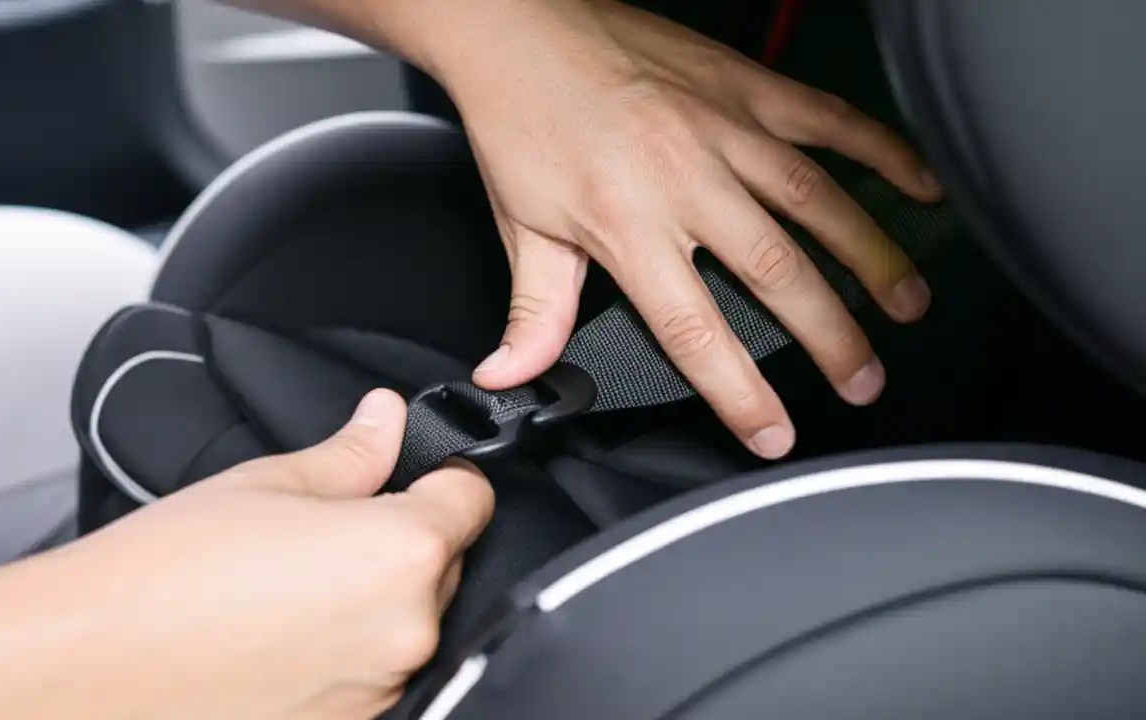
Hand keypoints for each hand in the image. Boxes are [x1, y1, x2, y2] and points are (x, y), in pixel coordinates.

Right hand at [0, 390, 493, 719]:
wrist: (90, 662)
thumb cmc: (167, 570)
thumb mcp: (268, 483)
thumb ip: (351, 453)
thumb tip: (388, 419)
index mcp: (400, 551)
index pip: (472, 501)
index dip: (444, 479)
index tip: (416, 475)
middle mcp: (407, 628)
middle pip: (441, 565)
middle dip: (401, 540)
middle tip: (326, 531)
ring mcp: (380, 687)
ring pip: (407, 621)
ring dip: (373, 601)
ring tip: (291, 588)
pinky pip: (373, 671)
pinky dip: (347, 650)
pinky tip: (285, 635)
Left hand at [426, 0, 940, 458]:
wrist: (518, 25)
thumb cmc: (520, 125)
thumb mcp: (521, 228)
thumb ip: (534, 313)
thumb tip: (512, 375)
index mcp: (626, 225)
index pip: (693, 328)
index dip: (739, 391)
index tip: (776, 434)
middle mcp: (684, 180)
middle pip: (774, 271)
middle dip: (830, 335)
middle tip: (866, 382)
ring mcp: (723, 129)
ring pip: (816, 199)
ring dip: (870, 255)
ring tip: (909, 305)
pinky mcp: (745, 86)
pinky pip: (828, 118)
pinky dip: (880, 149)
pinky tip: (921, 184)